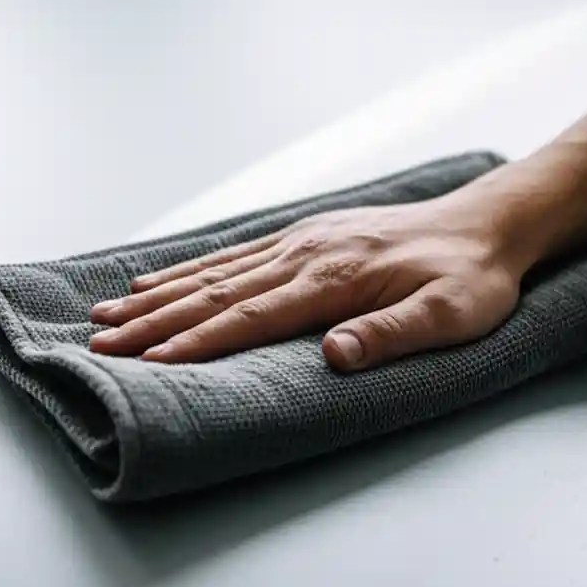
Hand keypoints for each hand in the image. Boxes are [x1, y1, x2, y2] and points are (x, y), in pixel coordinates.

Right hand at [87, 190, 533, 370]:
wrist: (487, 225)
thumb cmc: (472, 280)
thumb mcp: (450, 316)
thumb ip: (392, 334)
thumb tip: (332, 355)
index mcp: (336, 277)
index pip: (252, 315)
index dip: (198, 341)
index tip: (148, 361)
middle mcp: (308, 253)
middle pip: (217, 292)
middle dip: (155, 320)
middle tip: (99, 343)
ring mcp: (303, 240)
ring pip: (216, 271)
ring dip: (159, 294)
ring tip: (105, 313)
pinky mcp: (306, 236)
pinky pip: (235, 254)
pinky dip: (192, 270)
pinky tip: (161, 280)